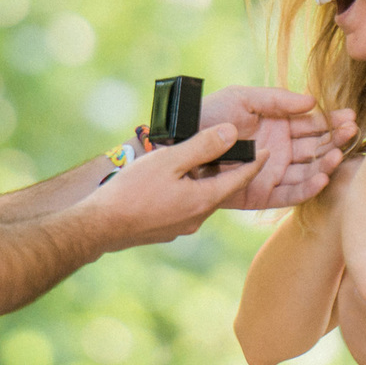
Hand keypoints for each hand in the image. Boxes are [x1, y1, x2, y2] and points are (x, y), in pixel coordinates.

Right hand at [84, 124, 261, 245]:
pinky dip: (190, 194)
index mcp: (204, 199)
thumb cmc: (132, 191)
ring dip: (207, 184)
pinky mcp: (167, 230)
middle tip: (238, 154)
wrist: (100, 226)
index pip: (240, 179)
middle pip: (223, 191)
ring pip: (203, 200)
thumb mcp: (169, 161)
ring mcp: (182, 227)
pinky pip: (187, 208)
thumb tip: (231, 133)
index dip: (255, 164)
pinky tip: (177, 185)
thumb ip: (202, 146)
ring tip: (204, 166)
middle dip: (232, 173)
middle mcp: (198, 217)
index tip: (266, 152)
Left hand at [199, 85, 359, 209]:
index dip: (332, 121)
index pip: (314, 125)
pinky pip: (290, 194)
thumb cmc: (211, 115)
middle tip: (351, 133)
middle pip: (317, 147)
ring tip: (338, 154)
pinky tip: (322, 177)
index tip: (350, 116)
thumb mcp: (244, 98)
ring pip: (309, 171)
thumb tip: (311, 101)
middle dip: (336, 140)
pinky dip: (308, 187)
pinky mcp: (263, 195)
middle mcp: (282, 150)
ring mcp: (274, 173)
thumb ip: (277, 99)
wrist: (183, 142)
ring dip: (326, 163)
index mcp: (280, 126)